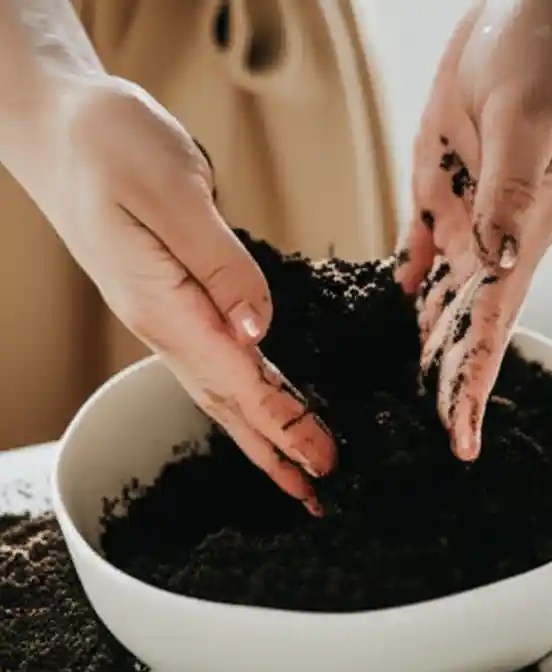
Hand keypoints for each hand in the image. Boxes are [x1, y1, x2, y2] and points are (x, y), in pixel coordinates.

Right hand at [2, 77, 332, 513]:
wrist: (54, 122)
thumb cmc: (108, 143)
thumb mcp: (172, 191)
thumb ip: (220, 263)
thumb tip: (258, 330)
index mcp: (163, 305)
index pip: (236, 381)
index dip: (283, 424)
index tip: (323, 463)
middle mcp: (160, 321)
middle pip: (228, 403)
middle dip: (276, 450)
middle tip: (320, 495)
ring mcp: (161, 312)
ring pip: (220, 387)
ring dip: (262, 430)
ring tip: (299, 470)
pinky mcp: (168, 295)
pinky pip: (214, 357)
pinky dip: (246, 390)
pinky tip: (265, 400)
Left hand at [396, 0, 551, 460]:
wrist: (534, 7)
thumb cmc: (544, 56)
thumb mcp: (526, 122)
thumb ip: (507, 194)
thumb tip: (493, 262)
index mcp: (525, 228)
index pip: (496, 324)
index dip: (476, 384)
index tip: (462, 441)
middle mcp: (498, 232)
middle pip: (467, 327)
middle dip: (447, 385)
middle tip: (421, 443)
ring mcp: (469, 209)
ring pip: (441, 298)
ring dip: (424, 347)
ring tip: (403, 399)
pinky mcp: (442, 181)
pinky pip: (420, 246)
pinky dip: (404, 285)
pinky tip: (391, 311)